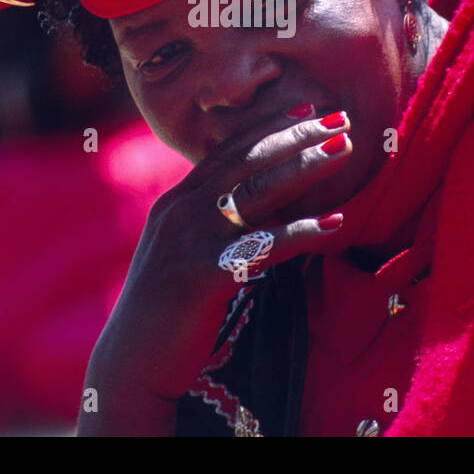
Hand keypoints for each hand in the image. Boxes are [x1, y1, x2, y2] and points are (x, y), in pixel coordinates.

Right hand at [77, 105, 353, 433]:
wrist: (131, 364)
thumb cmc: (164, 313)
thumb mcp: (182, 254)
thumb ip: (209, 225)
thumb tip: (254, 208)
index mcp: (176, 203)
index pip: (226, 151)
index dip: (267, 126)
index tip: (306, 108)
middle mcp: (180, 212)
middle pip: (246, 161)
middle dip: (294, 135)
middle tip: (338, 118)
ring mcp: (190, 240)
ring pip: (256, 192)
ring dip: (304, 167)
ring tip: (342, 151)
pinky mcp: (203, 275)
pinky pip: (263, 247)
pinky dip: (301, 232)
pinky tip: (334, 224)